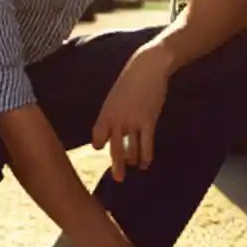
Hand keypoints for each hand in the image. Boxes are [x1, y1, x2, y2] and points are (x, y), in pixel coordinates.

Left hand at [92, 46, 171, 180]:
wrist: (148, 67)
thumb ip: (113, 114)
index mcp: (106, 113)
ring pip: (132, 150)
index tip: (102, 149)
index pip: (98, 137)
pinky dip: (146, 157)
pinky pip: (146, 145)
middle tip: (118, 179)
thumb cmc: (131, 81)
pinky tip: (145, 164)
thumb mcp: (115, 96)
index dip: (99, 145)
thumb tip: (113, 131)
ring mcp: (132, 122)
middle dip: (116, 166)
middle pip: (115, 149)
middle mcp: (117, 120)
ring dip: (133, 161)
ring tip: (135, 166)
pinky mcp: (148, 121)